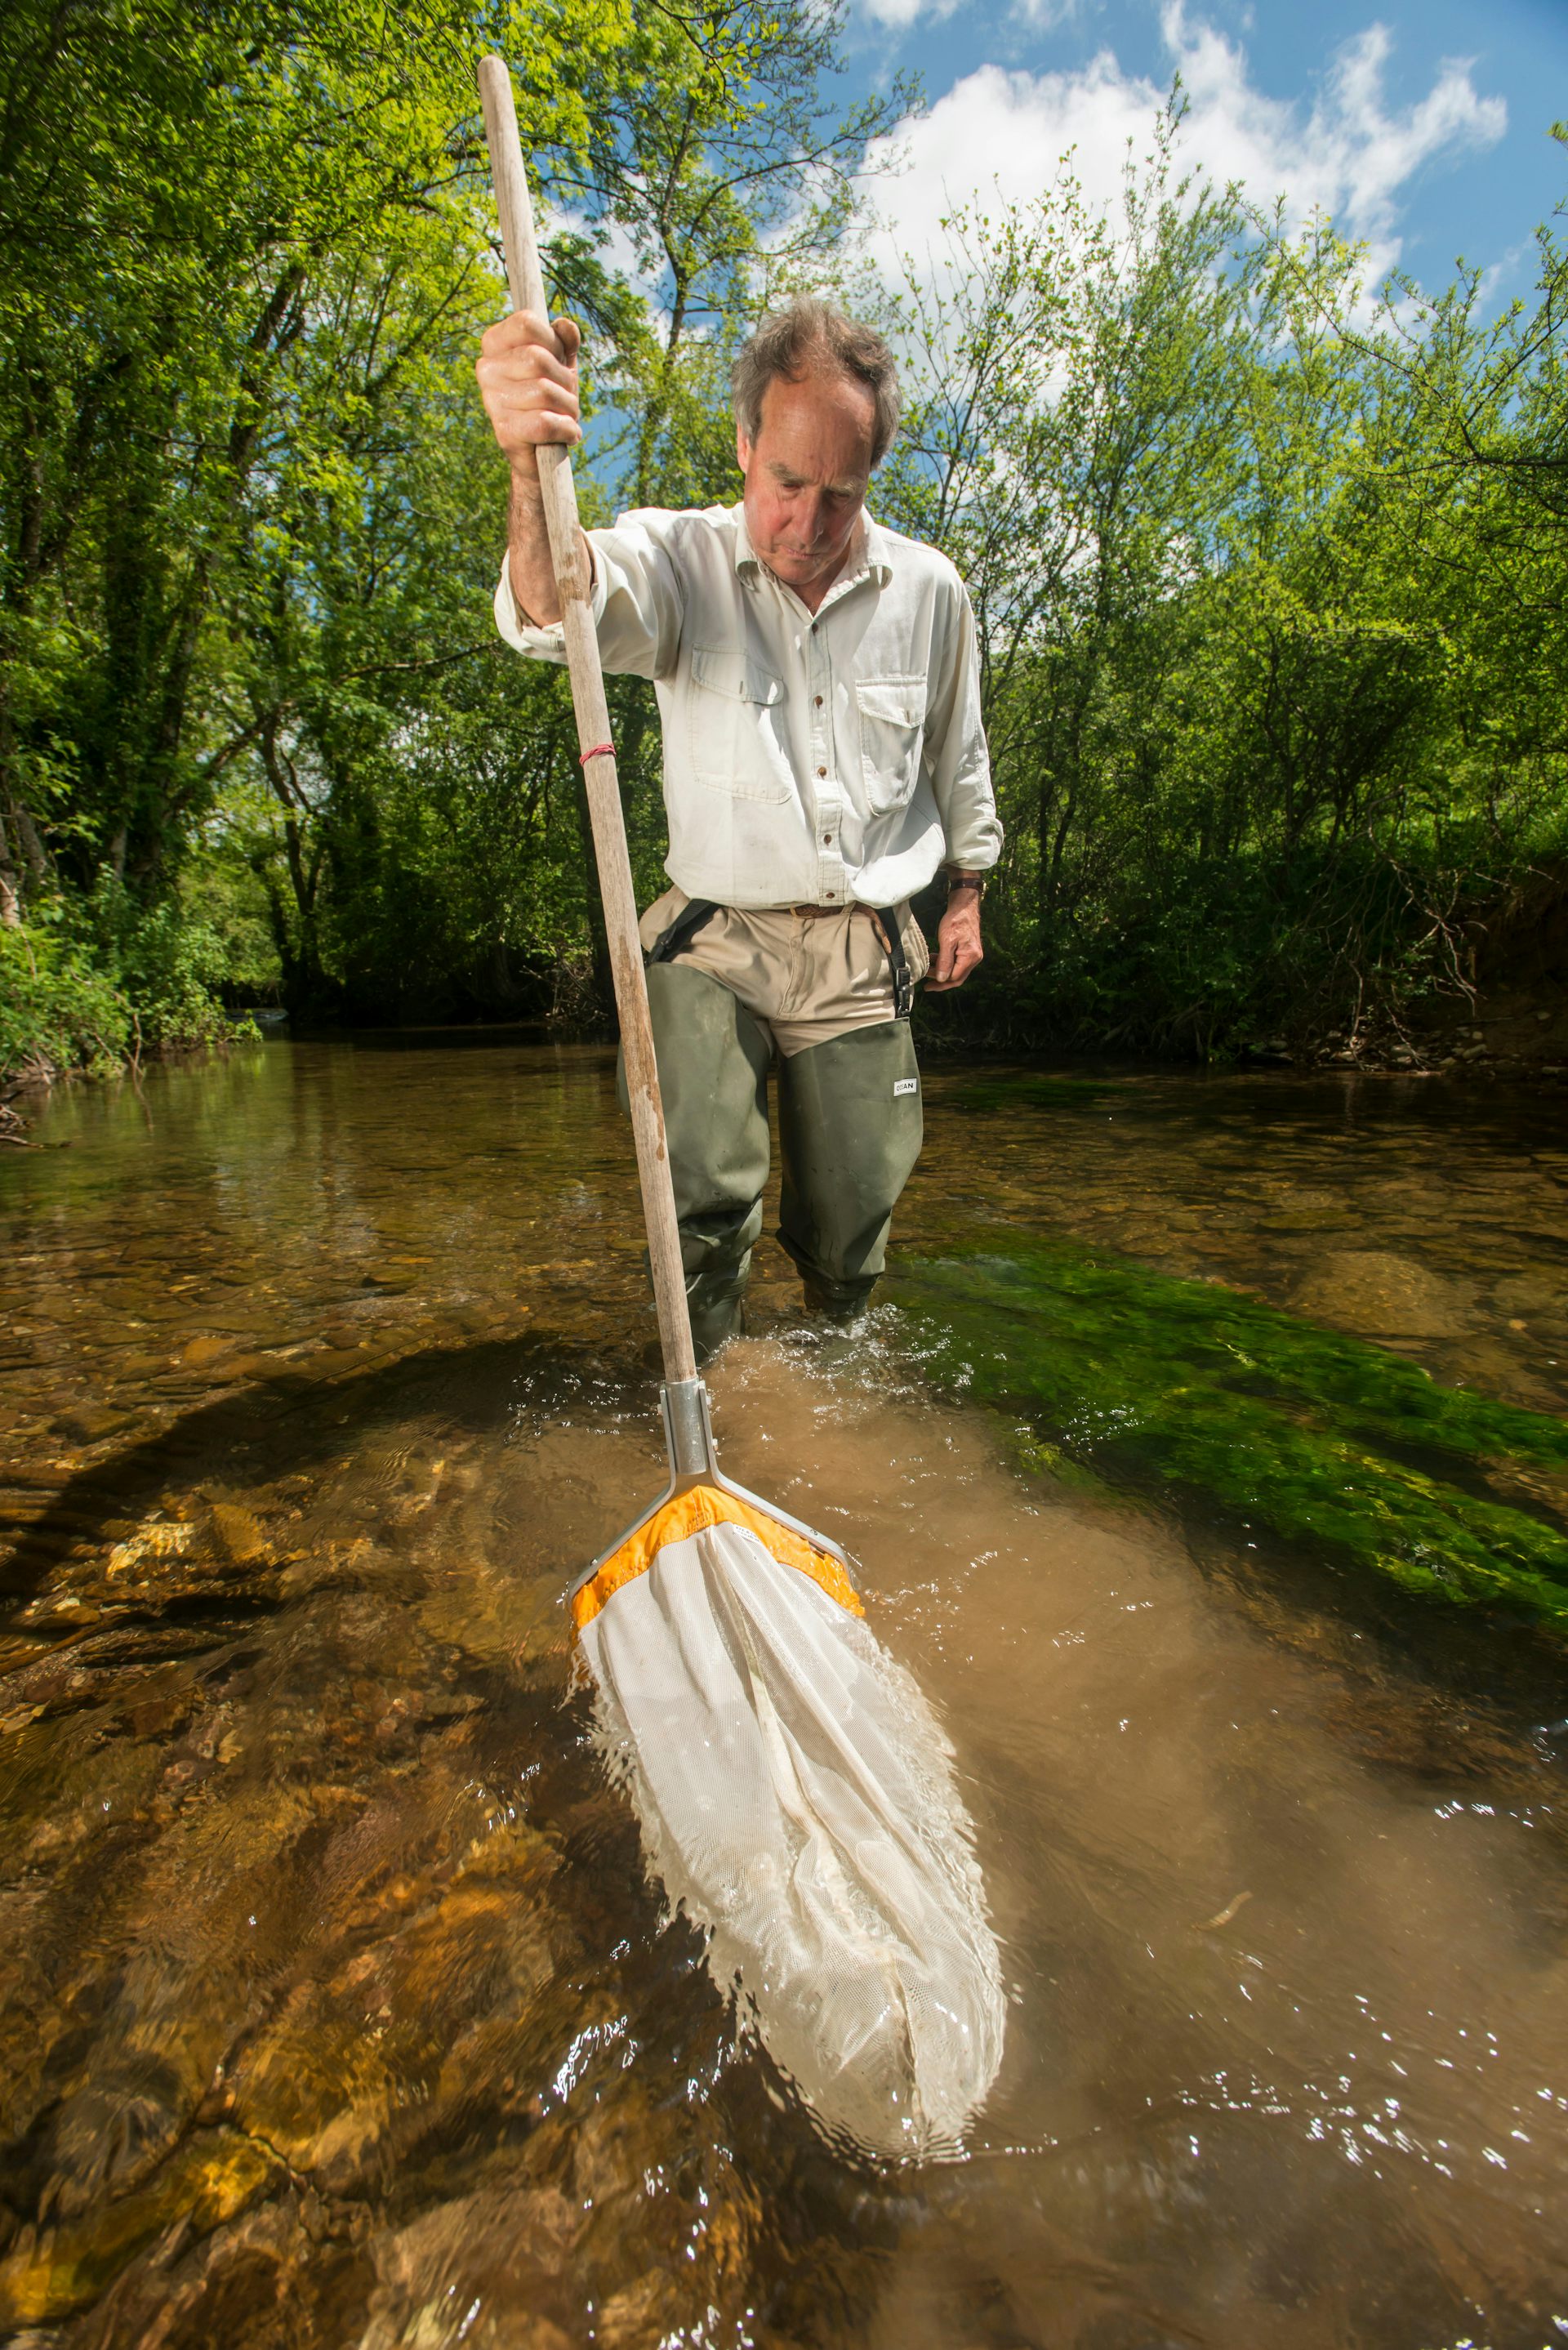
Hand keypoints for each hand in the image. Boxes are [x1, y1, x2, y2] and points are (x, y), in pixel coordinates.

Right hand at [475, 309, 581, 470]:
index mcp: (495, 344)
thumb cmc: (550, 400)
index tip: (556, 360)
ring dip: (568, 407)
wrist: (541, 453)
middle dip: (564, 380)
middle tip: (563, 396)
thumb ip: (564, 340)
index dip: (553, 341)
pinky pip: (545, 423)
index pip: (527, 323)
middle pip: (539, 359)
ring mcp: (492, 401)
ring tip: (562, 416)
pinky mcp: (504, 432)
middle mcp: (487, 369)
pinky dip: (566, 429)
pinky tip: (566, 434)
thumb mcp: (561, 363)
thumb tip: (566, 327)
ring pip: (545, 391)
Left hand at [927, 890, 982, 989]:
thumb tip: (941, 979)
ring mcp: (973, 955)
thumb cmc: (956, 920)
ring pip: (956, 971)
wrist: (964, 906)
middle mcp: (975, 959)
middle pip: (957, 978)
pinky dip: (946, 964)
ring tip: (927, 970)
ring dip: (942, 972)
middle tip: (927, 985)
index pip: (954, 978)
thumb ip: (944, 961)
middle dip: (941, 982)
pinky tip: (934, 960)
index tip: (926, 981)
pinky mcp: (969, 951)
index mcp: (970, 957)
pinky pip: (957, 963)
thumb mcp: (947, 941)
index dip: (940, 982)